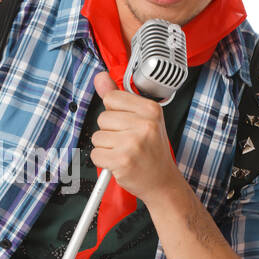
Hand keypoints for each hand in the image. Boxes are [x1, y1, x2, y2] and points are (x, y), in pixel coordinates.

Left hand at [89, 70, 181, 203]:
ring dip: (106, 147)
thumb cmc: (152, 150)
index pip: (112, 98)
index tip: (127, 123)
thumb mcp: (142, 118)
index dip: (115, 112)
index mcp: (150, 109)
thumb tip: (100, 77)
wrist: (162, 181)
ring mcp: (133, 143)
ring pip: (97, 137)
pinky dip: (103, 160)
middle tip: (128, 142)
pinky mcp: (122, 160)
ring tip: (124, 152)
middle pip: (103, 118)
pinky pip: (96, 154)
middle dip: (110, 131)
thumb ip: (118, 98)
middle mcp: (144, 124)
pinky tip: (119, 162)